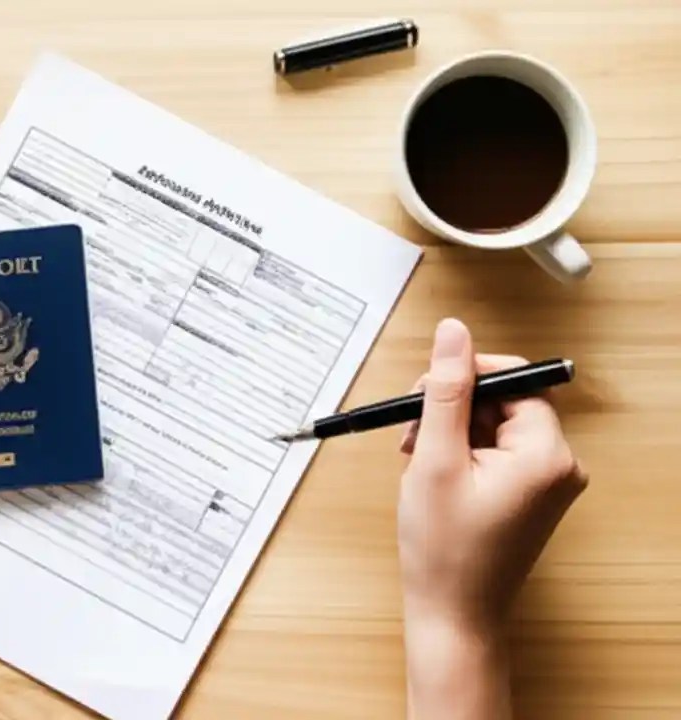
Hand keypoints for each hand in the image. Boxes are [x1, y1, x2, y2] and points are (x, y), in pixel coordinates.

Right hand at [398, 318, 587, 718]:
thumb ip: (444, 391)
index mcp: (547, 453)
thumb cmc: (443, 548)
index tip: (424, 391)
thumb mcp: (433, 459)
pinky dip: (462, 453)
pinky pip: (497, 451)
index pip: (514, 380)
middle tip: (410, 433)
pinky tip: (432, 473)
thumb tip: (454, 332)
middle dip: (451, 407)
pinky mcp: (530, 495)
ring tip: (416, 459)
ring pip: (495, 425)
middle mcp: (559, 465)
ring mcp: (546, 482)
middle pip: (504, 401)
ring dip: (451, 431)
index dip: (465, 375)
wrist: (452, 614)